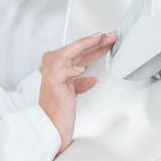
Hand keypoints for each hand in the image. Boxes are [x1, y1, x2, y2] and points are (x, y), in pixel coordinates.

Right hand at [38, 32, 118, 153]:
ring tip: (98, 40)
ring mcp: (52, 74)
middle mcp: (53, 67)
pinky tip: (81, 69)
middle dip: (94, 40)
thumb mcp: (72, 93)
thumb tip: (93, 79)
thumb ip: (80, 82)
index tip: (107, 39)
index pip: (78, 51)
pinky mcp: (53, 84)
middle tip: (110, 35)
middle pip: (74, 48)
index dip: (94, 44)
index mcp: (59, 68)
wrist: (50, 126)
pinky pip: (62, 72)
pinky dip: (72, 69)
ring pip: (68, 53)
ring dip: (84, 46)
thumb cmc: (59, 110)